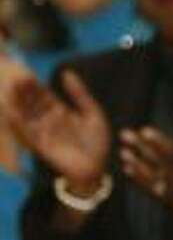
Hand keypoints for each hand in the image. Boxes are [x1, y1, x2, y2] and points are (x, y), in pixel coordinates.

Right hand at [6, 70, 110, 188]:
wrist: (97, 167)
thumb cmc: (96, 141)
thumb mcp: (92, 113)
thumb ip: (80, 94)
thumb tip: (67, 72)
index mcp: (60, 111)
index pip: (44, 95)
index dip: (35, 85)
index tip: (27, 73)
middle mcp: (48, 120)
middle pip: (32, 103)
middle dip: (23, 92)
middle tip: (14, 78)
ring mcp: (43, 132)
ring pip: (26, 115)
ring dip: (17, 104)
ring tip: (9, 92)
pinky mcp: (40, 145)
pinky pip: (26, 133)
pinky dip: (18, 123)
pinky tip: (11, 113)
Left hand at [119, 109, 172, 239]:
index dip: (158, 141)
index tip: (144, 130)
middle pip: (158, 159)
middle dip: (141, 146)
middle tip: (124, 133)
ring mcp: (171, 186)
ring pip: (151, 172)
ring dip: (135, 161)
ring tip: (123, 151)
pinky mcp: (162, 196)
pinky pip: (147, 185)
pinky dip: (137, 176)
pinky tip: (126, 165)